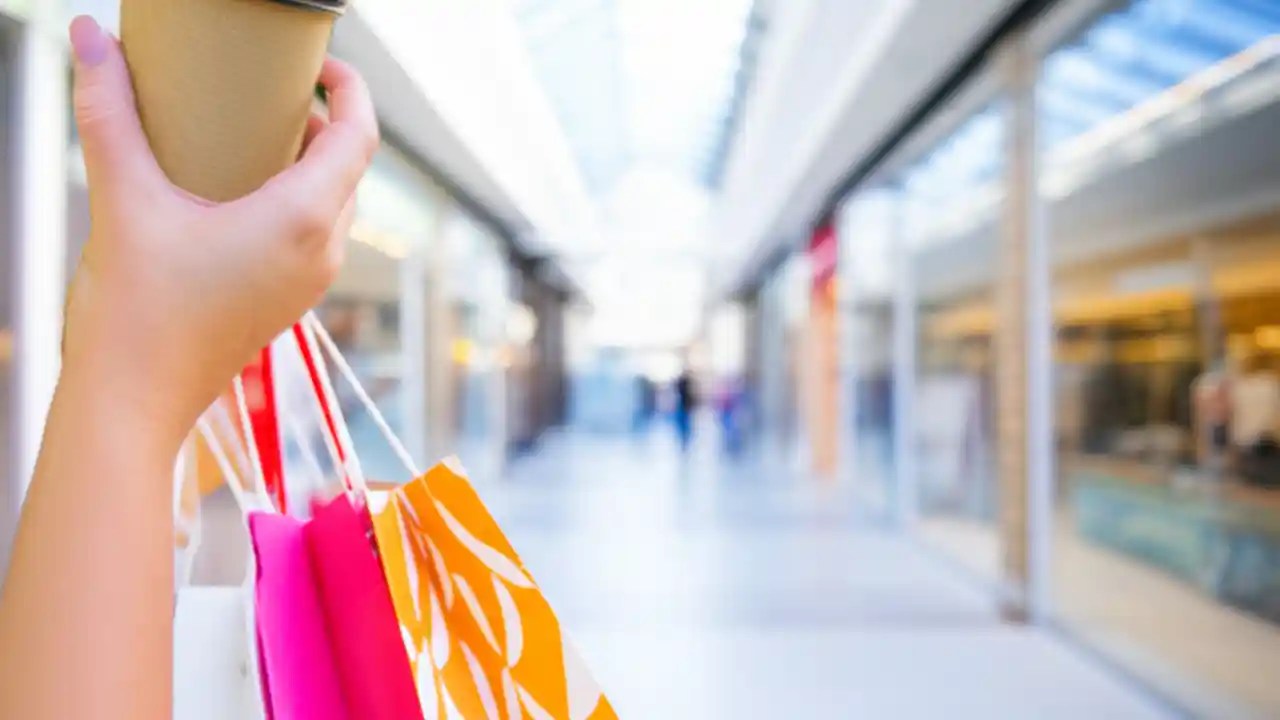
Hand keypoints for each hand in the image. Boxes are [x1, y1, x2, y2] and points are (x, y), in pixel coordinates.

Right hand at [62, 16, 378, 446]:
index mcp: (304, 220)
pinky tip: (247, 188)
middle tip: (277, 87)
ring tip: (259, 130)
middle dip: (323, 119)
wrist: (135, 401)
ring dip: (311, 161)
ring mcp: (312, 280)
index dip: (350, 89)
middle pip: (349, 166)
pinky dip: (298, 198)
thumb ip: (109, 114)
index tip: (320, 65)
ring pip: (335, 201)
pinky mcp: (292, 299)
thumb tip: (90, 38)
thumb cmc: (136, 312)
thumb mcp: (123, 200)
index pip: (359, 136)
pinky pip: (317, 232)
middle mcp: (324, 251)